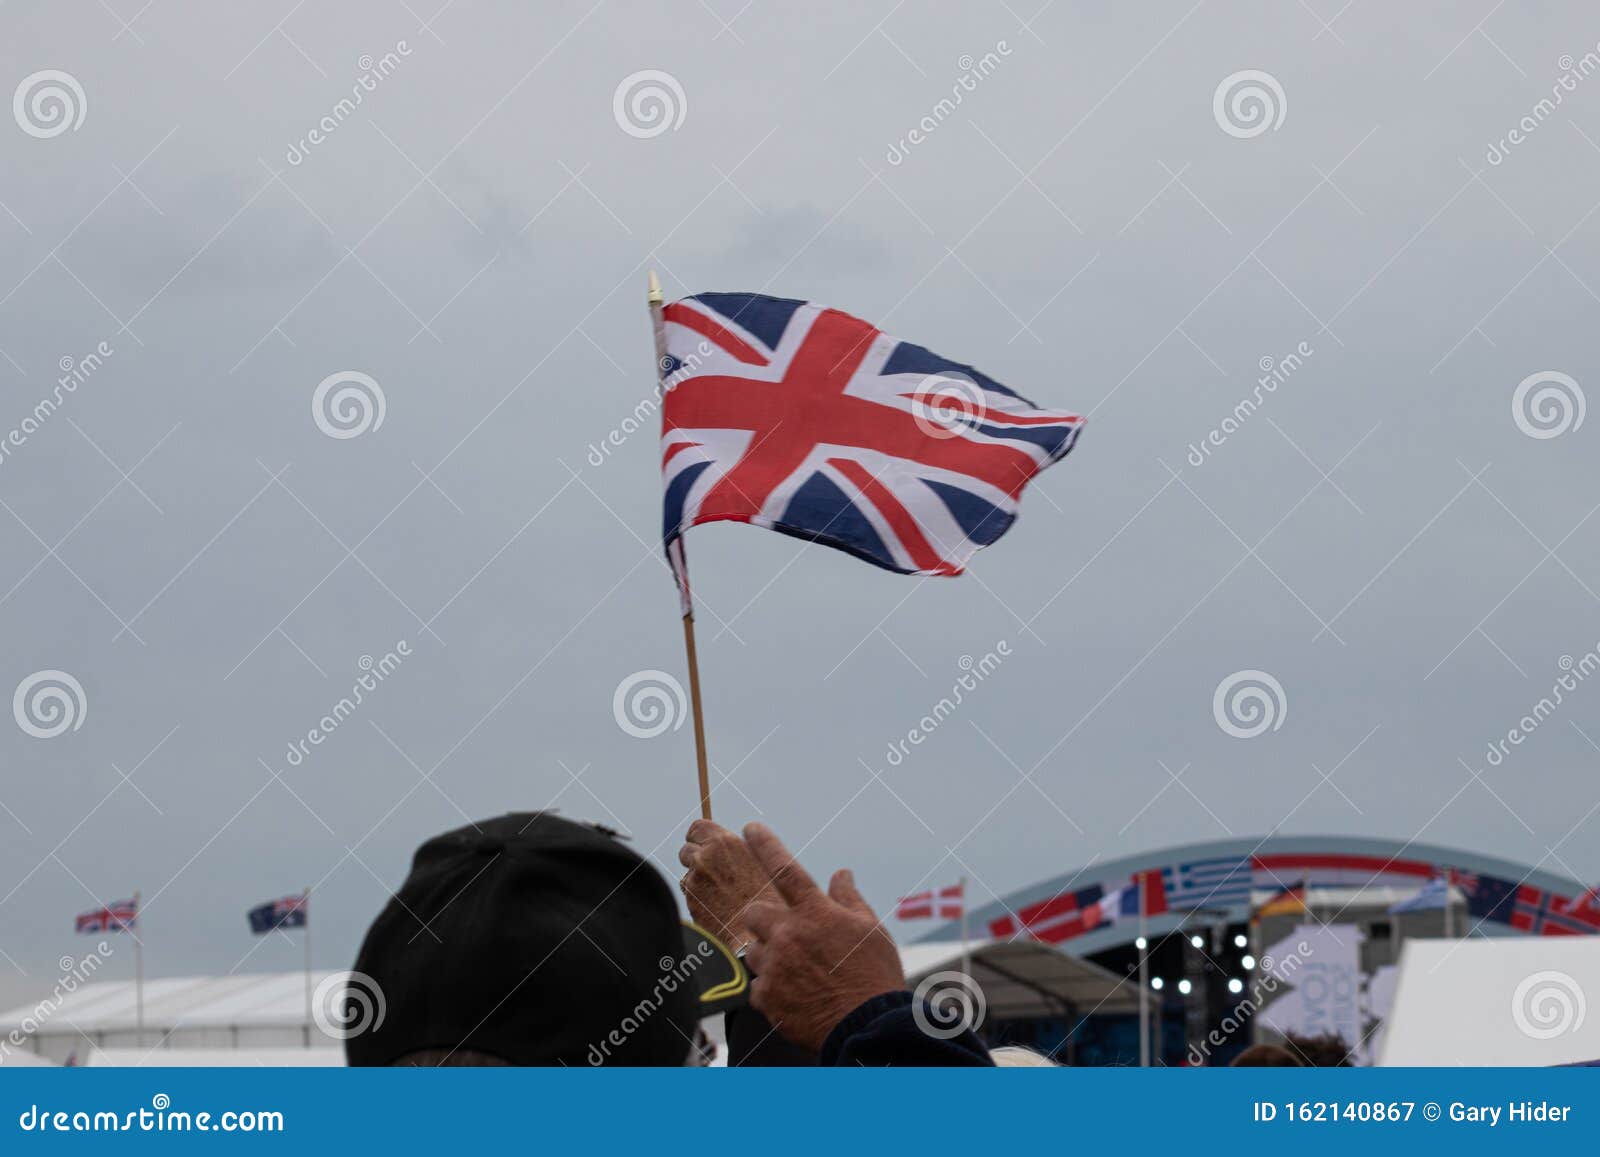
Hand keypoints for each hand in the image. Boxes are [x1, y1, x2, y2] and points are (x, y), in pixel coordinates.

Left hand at [677, 819, 776, 951]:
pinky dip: (697, 899)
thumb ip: (737, 851)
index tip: (705, 846)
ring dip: (697, 881)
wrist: (756, 934)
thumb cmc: (767, 901)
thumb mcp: (761, 864)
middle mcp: (706, 857)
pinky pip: (688, 894)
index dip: (700, 837)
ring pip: (688, 874)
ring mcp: (694, 879)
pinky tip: (716, 908)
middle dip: (696, 859)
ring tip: (721, 895)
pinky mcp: (689, 900)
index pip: (697, 827)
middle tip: (713, 874)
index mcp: (726, 842)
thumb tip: (722, 845)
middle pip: (687, 849)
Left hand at [740, 822, 905, 1052]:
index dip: (765, 844)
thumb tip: (841, 873)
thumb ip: (849, 898)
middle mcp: (789, 935)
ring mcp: (775, 967)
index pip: (784, 868)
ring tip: (797, 973)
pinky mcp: (766, 997)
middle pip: (753, 912)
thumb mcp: (870, 930)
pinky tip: (794, 996)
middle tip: (782, 931)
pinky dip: (771, 988)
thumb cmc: (875, 976)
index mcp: (816, 913)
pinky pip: (757, 985)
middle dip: (762, 918)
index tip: (750, 828)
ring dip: (769, 956)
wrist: (868, 1028)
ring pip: (753, 951)